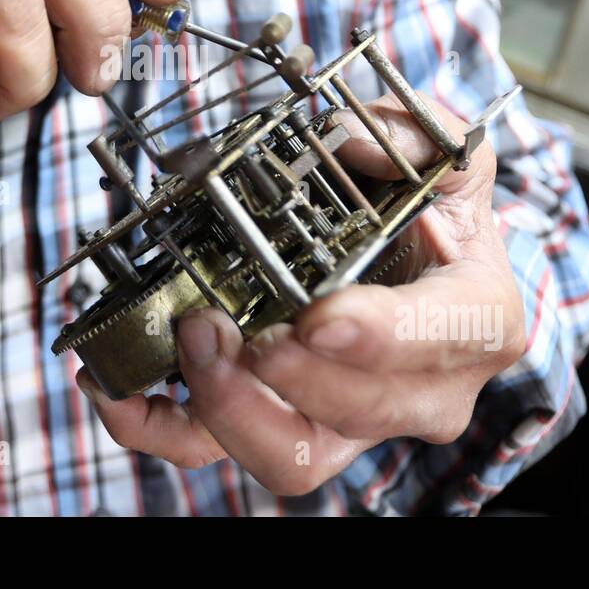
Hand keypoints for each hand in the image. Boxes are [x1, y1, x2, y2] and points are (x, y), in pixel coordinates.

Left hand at [77, 94, 525, 495]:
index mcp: (472, 323)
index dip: (377, 338)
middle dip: (280, 375)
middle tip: (217, 323)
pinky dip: (157, 428)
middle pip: (354, 412)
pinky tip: (116, 388)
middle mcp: (418, 394)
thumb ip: (421, 133)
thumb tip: (345, 135)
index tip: (317, 317)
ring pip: (291, 455)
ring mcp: (347, 423)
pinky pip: (216, 452)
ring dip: (223, 408)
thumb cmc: (434, 221)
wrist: (422, 275)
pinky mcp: (282, 427)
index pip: (435, 342)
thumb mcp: (449, 161)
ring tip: (183, 338)